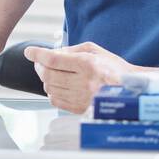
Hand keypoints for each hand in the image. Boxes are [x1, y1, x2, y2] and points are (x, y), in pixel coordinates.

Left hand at [24, 41, 140, 112]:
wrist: (130, 91)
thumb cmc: (114, 69)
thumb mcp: (96, 51)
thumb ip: (72, 50)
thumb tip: (53, 53)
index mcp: (88, 65)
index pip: (54, 59)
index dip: (38, 55)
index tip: (29, 52)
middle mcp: (83, 82)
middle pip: (48, 75)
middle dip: (39, 66)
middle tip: (39, 62)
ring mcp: (81, 98)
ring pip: (50, 88)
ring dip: (46, 79)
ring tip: (51, 73)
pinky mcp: (79, 109)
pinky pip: (55, 101)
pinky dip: (52, 92)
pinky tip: (58, 86)